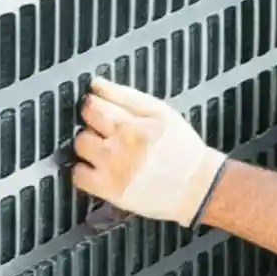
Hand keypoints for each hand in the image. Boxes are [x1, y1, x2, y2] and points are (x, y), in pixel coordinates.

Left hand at [71, 78, 226, 226]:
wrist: (197, 186)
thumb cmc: (182, 148)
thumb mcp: (162, 112)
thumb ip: (127, 96)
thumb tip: (97, 84)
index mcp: (133, 124)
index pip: (93, 106)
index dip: (94, 106)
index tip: (100, 111)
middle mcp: (120, 146)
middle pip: (84, 126)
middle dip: (93, 127)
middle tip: (108, 134)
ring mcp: (113, 169)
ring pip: (80, 148)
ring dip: (89, 147)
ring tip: (107, 151)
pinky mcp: (110, 190)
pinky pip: (79, 176)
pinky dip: (84, 171)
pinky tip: (99, 169)